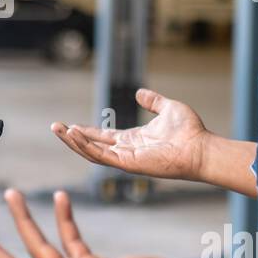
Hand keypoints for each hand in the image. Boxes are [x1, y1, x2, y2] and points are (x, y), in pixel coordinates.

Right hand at [52, 88, 208, 180]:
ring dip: (73, 142)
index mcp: (133, 140)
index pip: (102, 137)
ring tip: (58, 130)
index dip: (85, 132)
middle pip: (91, 146)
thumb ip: (153, 101)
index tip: (69, 126)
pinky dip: (86, 146)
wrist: (201, 147)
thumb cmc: (190, 131)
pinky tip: (74, 134)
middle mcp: (126, 151)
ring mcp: (126, 159)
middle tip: (55, 127)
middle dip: (72, 138)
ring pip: (91, 153)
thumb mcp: (168, 108)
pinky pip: (101, 155)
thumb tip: (140, 92)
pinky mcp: (128, 164)